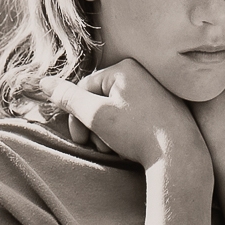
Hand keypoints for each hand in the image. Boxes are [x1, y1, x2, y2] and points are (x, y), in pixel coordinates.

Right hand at [41, 62, 207, 169]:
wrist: (179, 156)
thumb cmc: (137, 133)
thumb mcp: (96, 115)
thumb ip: (68, 98)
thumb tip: (44, 82)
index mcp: (126, 69)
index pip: (86, 88)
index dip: (76, 115)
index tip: (79, 140)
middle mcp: (144, 74)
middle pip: (102, 99)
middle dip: (94, 126)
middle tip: (97, 147)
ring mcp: (158, 91)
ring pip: (119, 111)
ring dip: (109, 132)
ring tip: (115, 150)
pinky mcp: (169, 109)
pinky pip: (137, 117)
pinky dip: (128, 133)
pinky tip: (131, 149)